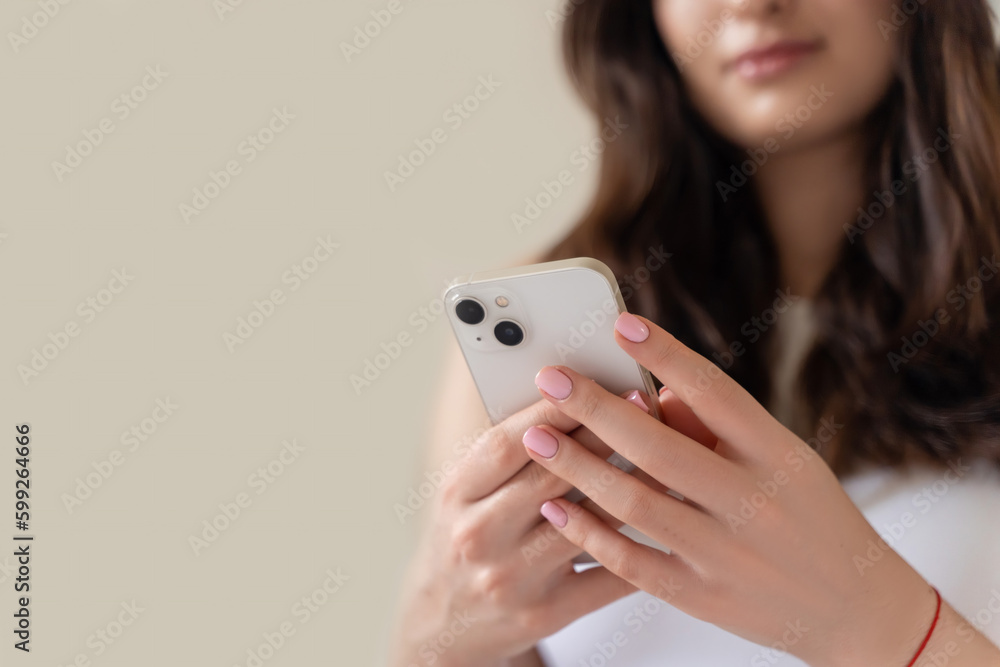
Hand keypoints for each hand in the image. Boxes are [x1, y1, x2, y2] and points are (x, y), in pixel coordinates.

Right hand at [389, 395, 659, 666]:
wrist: (447, 622)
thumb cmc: (468, 536)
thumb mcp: (466, 490)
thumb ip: (510, 450)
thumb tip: (574, 397)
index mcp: (457, 494)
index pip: (507, 443)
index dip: (552, 410)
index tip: (593, 380)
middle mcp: (479, 536)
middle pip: (550, 476)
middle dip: (603, 434)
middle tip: (643, 404)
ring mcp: (511, 579)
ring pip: (586, 523)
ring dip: (631, 485)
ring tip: (668, 454)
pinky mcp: (544, 613)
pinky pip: (605, 575)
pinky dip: (641, 546)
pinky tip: (668, 518)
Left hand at [522, 312, 941, 666]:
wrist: (856, 611)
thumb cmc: (814, 518)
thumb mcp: (786, 460)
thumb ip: (722, 427)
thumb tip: (657, 390)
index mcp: (779, 457)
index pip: (717, 394)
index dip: (667, 356)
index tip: (620, 325)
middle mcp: (754, 504)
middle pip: (662, 450)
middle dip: (598, 411)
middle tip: (550, 379)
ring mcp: (728, 555)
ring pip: (638, 506)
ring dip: (579, 469)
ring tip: (535, 438)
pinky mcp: (704, 598)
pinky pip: (634, 563)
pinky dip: (590, 534)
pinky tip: (554, 508)